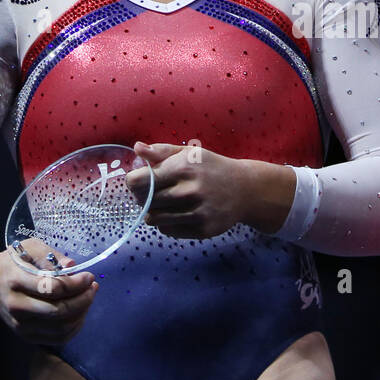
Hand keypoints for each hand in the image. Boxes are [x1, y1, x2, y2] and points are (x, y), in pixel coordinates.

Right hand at [0, 246, 97, 346]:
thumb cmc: (12, 263)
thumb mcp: (28, 248)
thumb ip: (50, 255)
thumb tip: (72, 265)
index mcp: (15, 281)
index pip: (51, 288)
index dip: (76, 284)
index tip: (88, 276)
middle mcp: (16, 306)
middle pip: (58, 312)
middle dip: (83, 300)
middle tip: (93, 287)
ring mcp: (20, 325)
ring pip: (60, 328)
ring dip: (81, 313)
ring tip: (88, 297)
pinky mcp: (25, 335)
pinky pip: (57, 338)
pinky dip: (74, 327)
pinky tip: (79, 312)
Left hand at [129, 142, 258, 239]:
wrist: (246, 189)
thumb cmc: (212, 168)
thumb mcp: (189, 154)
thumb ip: (161, 151)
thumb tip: (137, 148)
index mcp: (183, 168)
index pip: (139, 182)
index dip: (133, 182)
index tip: (138, 181)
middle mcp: (190, 191)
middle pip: (145, 202)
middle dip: (143, 197)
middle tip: (152, 193)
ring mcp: (198, 212)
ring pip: (154, 219)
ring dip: (154, 212)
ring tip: (164, 204)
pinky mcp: (203, 229)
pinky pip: (168, 231)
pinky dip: (167, 224)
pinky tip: (178, 213)